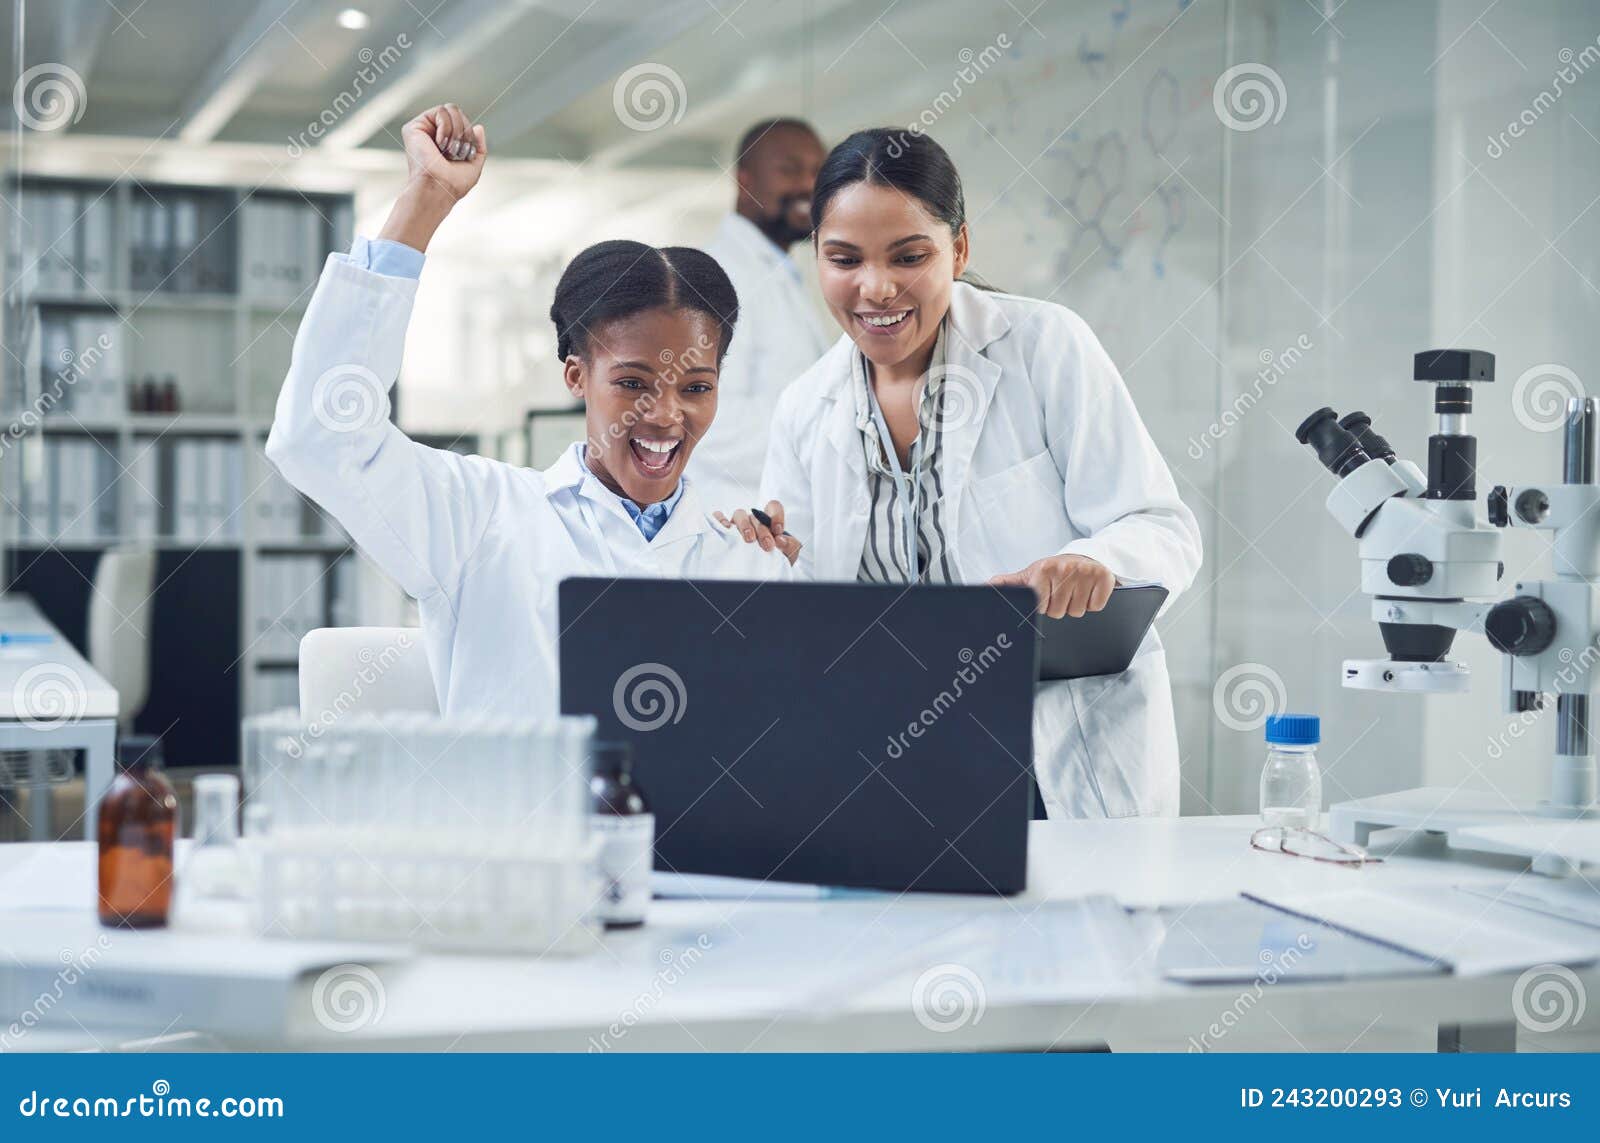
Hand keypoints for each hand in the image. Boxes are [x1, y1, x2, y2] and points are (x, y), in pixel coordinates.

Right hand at [378, 103, 486, 252]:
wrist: (440, 188)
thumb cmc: (454, 183)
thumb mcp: (474, 164)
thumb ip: (478, 146)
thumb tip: (479, 126)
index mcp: (445, 141)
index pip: (462, 121)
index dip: (470, 134)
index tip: (466, 154)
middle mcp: (433, 133)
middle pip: (457, 111)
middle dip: (465, 131)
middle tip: (457, 151)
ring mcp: (423, 129)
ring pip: (451, 109)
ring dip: (457, 132)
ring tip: (449, 150)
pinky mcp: (414, 127)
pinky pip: (441, 111)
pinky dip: (447, 128)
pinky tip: (440, 144)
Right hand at [714, 500, 802, 565]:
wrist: (760, 573)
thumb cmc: (774, 560)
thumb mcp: (788, 555)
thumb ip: (790, 545)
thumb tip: (781, 541)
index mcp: (769, 522)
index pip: (773, 507)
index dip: (776, 515)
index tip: (777, 531)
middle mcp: (753, 521)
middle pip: (756, 516)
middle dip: (763, 531)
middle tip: (767, 546)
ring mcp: (738, 524)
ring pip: (739, 514)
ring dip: (745, 526)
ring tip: (749, 540)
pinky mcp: (724, 529)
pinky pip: (719, 518)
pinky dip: (721, 520)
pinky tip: (726, 529)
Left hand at [989, 554, 1113, 617]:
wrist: (1085, 557)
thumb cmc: (1054, 570)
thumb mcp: (1029, 575)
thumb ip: (1007, 584)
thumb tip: (985, 588)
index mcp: (1043, 570)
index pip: (1040, 608)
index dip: (1044, 607)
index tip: (1047, 596)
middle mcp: (1064, 568)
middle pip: (1059, 612)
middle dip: (1060, 607)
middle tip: (1062, 592)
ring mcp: (1085, 572)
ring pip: (1078, 611)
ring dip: (1077, 605)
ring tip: (1075, 591)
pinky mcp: (1104, 577)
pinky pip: (1096, 606)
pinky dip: (1094, 602)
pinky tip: (1089, 590)